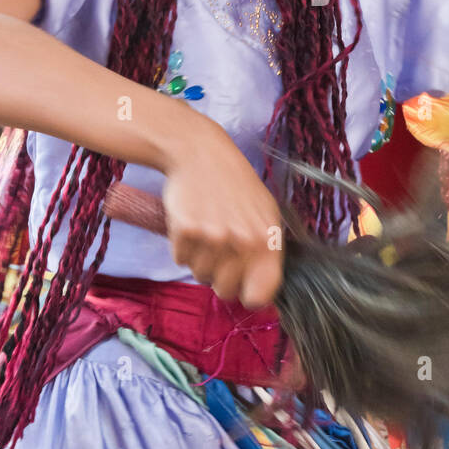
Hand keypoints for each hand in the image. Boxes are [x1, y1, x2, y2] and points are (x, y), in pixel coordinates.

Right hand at [160, 117, 283, 307]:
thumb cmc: (236, 185)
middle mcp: (242, 241)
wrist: (201, 152)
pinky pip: (180, 259)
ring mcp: (212, 236)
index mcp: (267, 239)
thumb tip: (264, 293)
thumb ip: (267, 252)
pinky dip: (182, 247)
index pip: (261, 295)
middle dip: (221, 276)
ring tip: (207, 230)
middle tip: (220, 249)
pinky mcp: (185, 230)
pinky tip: (192, 223)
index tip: (244, 287)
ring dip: (201, 259)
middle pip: (226, 291)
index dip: (250, 295)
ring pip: (201, 276)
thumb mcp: (266, 213)